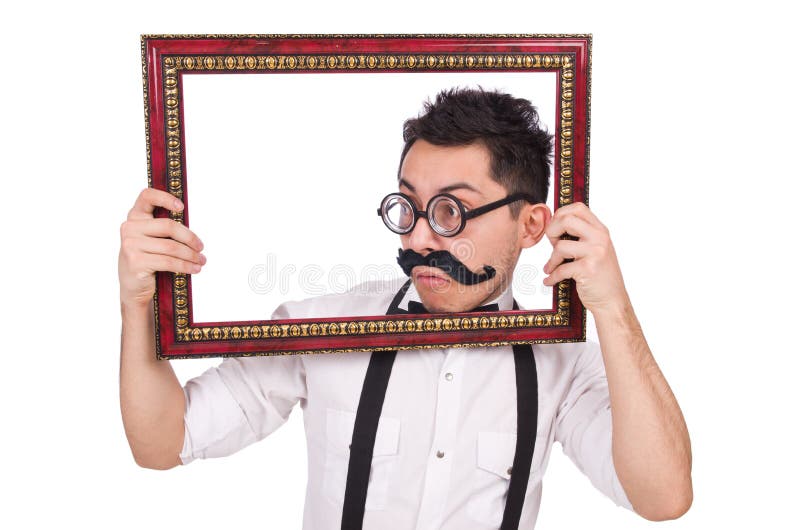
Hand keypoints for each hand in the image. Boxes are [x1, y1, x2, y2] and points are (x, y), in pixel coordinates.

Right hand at [118, 188, 205, 307]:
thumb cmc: (146, 261)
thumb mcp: (151, 241)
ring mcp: (131, 245)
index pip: (147, 197)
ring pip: (171, 247)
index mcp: (134, 217)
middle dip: (190, 238)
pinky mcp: (136, 262)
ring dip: (191, 255)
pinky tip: (194, 269)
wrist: (133, 288)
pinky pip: (169, 262)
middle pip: (168, 226)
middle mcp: (129, 228)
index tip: (182, 207)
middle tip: (201, 247)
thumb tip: (192, 232)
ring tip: (201, 261)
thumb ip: (164, 230)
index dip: (166, 198)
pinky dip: (186, 266)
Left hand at [542, 202, 627, 313]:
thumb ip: (582, 236)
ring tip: (551, 267)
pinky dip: (552, 276)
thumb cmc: (601, 276)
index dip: (560, 214)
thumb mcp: (597, 250)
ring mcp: (595, 253)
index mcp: (601, 230)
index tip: (554, 227)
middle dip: (552, 231)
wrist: (613, 300)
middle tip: (552, 244)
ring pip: (561, 246)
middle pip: (567, 220)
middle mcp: (600, 238)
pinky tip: (550, 280)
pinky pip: (561, 268)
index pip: (578, 208)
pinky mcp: (588, 269)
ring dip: (551, 259)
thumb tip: (554, 225)